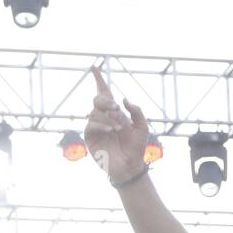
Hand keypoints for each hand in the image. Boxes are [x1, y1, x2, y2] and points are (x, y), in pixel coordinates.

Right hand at [86, 65, 147, 183]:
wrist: (131, 166)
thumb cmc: (137, 147)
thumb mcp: (143, 126)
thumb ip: (137, 111)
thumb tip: (123, 99)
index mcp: (115, 112)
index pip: (104, 92)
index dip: (98, 80)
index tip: (94, 67)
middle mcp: (103, 117)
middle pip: (98, 99)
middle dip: (106, 101)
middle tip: (116, 109)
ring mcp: (96, 127)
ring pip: (95, 112)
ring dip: (108, 118)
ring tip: (119, 129)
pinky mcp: (90, 137)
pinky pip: (91, 125)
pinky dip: (101, 125)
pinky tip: (111, 131)